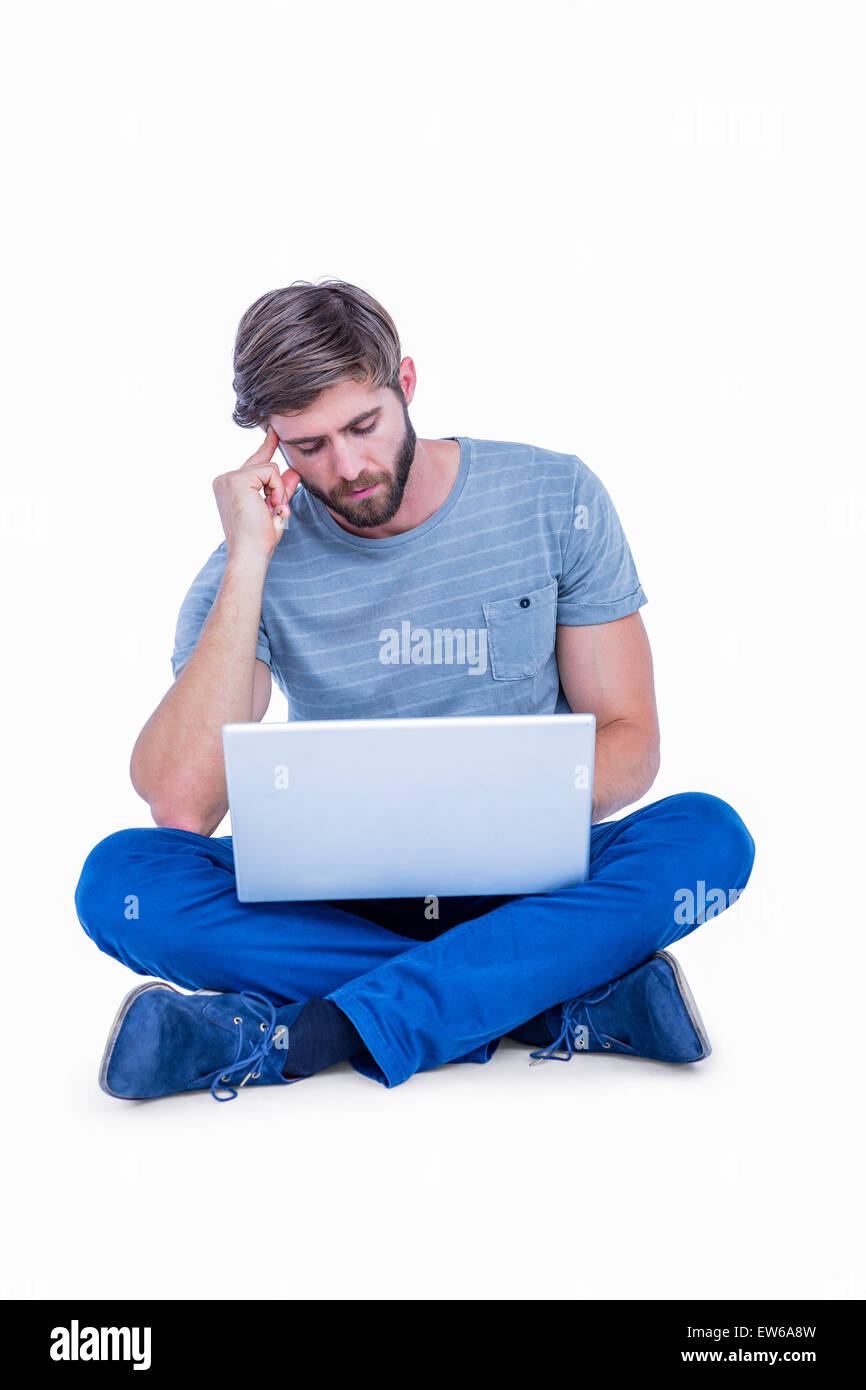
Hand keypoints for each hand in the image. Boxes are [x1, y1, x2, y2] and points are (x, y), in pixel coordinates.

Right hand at [212, 426, 300, 562]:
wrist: (249, 554)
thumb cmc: (259, 540)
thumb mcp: (275, 510)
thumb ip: (282, 490)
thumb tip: (294, 471)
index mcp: (229, 486)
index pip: (252, 463)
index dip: (266, 447)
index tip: (274, 431)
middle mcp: (224, 479)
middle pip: (264, 465)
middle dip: (278, 488)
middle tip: (277, 511)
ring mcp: (228, 478)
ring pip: (269, 468)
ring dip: (278, 491)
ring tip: (272, 511)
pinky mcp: (237, 479)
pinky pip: (270, 471)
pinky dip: (277, 489)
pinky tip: (270, 506)